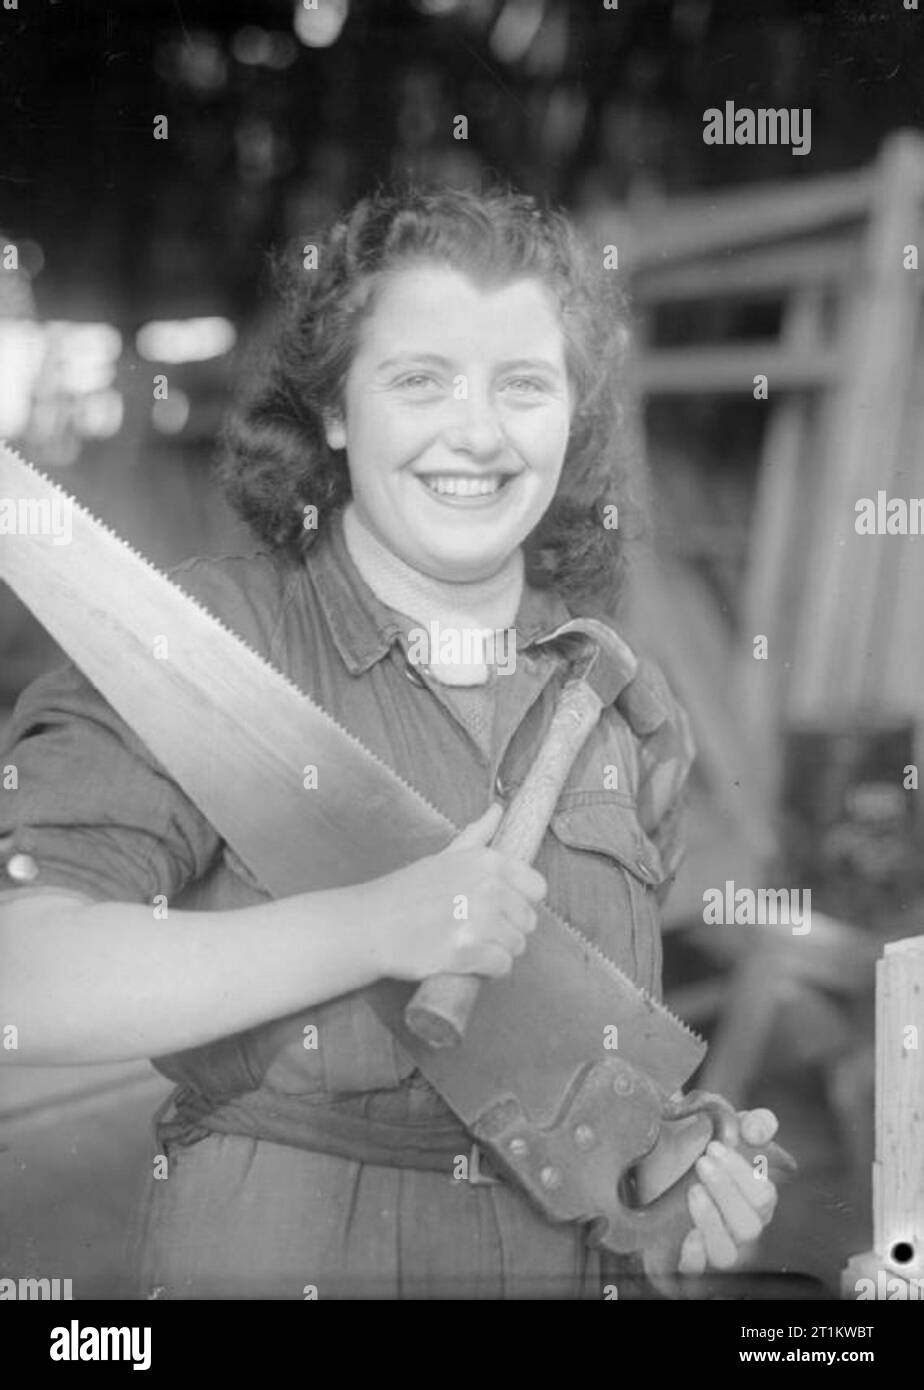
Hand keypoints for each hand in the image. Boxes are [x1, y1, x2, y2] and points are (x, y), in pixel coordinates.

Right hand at [363, 803, 546, 981]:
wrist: (372, 925)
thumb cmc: (407, 891)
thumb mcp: (444, 856)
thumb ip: (476, 834)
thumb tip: (497, 810)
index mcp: (487, 862)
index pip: (537, 888)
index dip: (520, 901)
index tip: (501, 907)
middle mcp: (488, 888)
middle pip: (528, 920)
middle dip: (508, 929)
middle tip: (479, 929)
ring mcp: (478, 921)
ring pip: (517, 946)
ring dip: (498, 950)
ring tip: (471, 944)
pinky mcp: (467, 953)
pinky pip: (502, 966)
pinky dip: (489, 969)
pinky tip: (470, 961)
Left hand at [678, 1107, 779, 1274]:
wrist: (646, 1172)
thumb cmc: (690, 1150)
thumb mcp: (717, 1127)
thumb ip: (746, 1123)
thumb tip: (761, 1128)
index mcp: (751, 1198)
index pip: (765, 1195)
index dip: (744, 1173)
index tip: (714, 1147)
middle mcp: (737, 1226)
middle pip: (751, 1224)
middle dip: (728, 1191)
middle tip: (702, 1162)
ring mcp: (714, 1246)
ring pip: (728, 1253)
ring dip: (713, 1221)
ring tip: (693, 1191)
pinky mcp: (688, 1261)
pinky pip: (698, 1271)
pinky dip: (695, 1257)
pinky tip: (687, 1235)